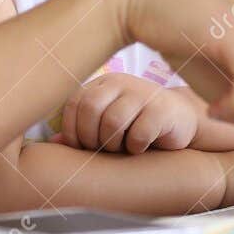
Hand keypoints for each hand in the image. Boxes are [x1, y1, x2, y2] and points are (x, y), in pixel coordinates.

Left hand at [52, 74, 199, 152]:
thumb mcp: (107, 125)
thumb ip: (82, 131)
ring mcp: (143, 93)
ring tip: (122, 148)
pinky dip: (135, 148)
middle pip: (90, 109)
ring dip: (113, 144)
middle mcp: (121, 83)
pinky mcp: (163, 109)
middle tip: (102, 149)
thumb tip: (52, 142)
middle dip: (91, 138)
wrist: (180, 122)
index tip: (82, 147)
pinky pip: (138, 134)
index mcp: (103, 84)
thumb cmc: (138, 125)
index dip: (73, 131)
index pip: (74, 103)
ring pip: (113, 122)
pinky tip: (141, 147)